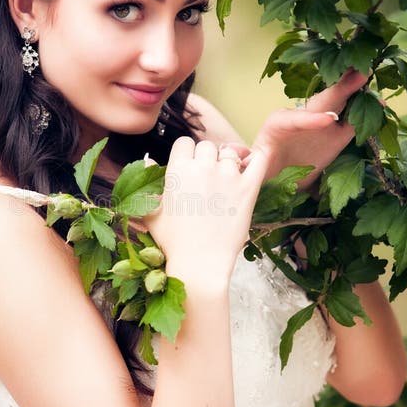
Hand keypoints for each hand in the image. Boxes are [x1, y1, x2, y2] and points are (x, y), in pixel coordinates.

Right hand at [144, 137, 268, 291]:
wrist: (199, 264)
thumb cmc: (173, 242)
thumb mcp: (151, 212)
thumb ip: (148, 184)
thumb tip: (147, 162)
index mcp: (178, 169)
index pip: (184, 143)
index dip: (186, 155)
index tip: (188, 169)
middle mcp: (203, 167)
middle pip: (207, 147)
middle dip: (206, 159)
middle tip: (206, 180)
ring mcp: (228, 176)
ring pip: (230, 154)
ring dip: (227, 163)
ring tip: (224, 182)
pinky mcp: (249, 188)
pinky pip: (258, 161)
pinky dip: (255, 160)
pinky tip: (249, 169)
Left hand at [244, 68, 369, 189]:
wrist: (274, 177)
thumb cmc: (260, 168)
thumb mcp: (253, 165)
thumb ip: (249, 161)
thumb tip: (239, 157)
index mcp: (278, 124)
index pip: (294, 119)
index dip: (310, 120)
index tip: (328, 121)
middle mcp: (301, 118)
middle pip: (321, 102)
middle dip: (339, 87)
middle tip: (358, 72)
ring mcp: (320, 125)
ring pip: (339, 105)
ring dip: (354, 92)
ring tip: (369, 78)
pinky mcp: (335, 137)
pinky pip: (351, 123)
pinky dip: (365, 115)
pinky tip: (380, 106)